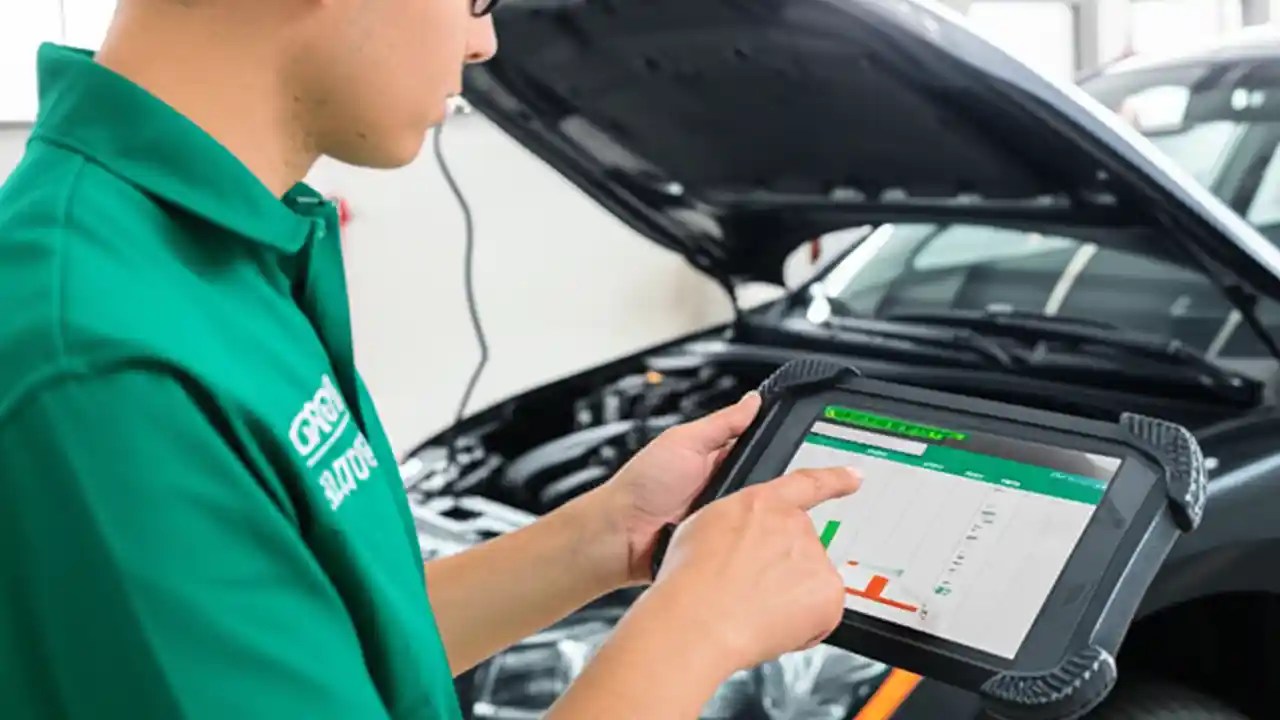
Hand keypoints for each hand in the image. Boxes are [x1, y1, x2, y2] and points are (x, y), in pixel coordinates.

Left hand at [588, 392, 762, 585]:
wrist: (621, 533)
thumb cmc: (642, 484)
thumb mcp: (684, 441)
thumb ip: (721, 423)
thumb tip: (752, 401)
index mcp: (715, 457)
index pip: (758, 447)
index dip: (772, 446)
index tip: (786, 445)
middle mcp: (722, 486)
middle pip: (763, 482)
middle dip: (767, 484)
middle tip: (754, 483)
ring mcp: (723, 515)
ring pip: (758, 511)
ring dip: (755, 510)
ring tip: (740, 506)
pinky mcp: (721, 542)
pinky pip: (744, 537)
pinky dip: (744, 534)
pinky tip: (740, 532)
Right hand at [638, 467, 860, 675]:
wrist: (698, 620)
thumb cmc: (689, 579)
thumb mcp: (702, 529)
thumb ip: (737, 526)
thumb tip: (742, 538)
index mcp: (762, 504)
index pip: (808, 484)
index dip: (835, 480)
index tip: (854, 477)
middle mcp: (794, 525)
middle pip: (802, 547)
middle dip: (785, 570)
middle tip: (753, 592)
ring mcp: (814, 557)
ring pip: (809, 582)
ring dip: (791, 598)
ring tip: (753, 611)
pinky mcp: (828, 592)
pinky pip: (822, 611)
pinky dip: (804, 624)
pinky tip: (771, 625)